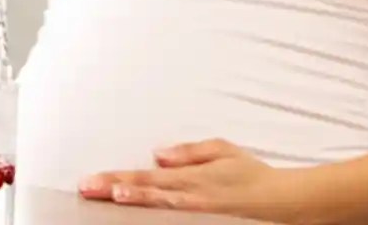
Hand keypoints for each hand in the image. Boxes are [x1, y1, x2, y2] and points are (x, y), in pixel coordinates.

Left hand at [78, 138, 286, 218]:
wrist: (279, 201)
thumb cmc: (248, 173)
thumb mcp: (221, 149)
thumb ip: (189, 152)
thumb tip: (159, 154)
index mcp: (190, 176)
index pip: (148, 177)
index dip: (121, 179)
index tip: (98, 180)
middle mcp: (188, 196)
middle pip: (144, 194)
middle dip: (114, 190)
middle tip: (88, 188)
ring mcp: (194, 212)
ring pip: (154, 209)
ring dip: (129, 204)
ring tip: (107, 199)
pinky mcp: (202, 220)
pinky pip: (170, 219)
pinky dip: (149, 217)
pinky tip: (131, 217)